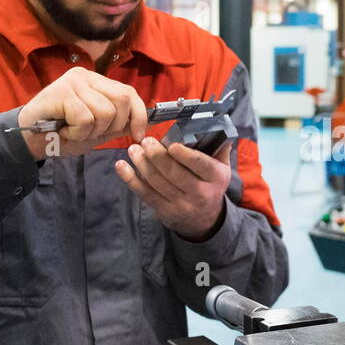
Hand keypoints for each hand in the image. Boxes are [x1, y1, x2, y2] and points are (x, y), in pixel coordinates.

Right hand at [17, 67, 147, 159]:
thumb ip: (118, 124)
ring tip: (73, 130)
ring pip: (105, 112)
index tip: (139, 135)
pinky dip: (77, 132)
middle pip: (121, 102)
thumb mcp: (97, 130)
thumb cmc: (61, 133)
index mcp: (97, 81)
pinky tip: (63, 130)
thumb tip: (147, 124)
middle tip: (90, 133)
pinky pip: (86, 119)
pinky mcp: (61, 92)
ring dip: (91, 132)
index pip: (129, 93)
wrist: (29, 140)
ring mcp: (73, 82)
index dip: (139, 116)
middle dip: (112, 126)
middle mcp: (86, 76)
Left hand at [115, 137, 232, 240]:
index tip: (172, 145)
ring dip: (142, 164)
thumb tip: (217, 125)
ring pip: (157, 182)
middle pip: (174, 173)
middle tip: (146, 141)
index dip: (186, 155)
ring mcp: (181, 204)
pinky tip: (121, 166)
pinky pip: (145, 193)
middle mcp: (200, 193)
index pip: (201, 165)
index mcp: (215, 178)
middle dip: (157, 155)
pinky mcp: (164, 211)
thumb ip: (219, 147)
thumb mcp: (222, 169)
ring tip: (133, 149)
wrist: (204, 220)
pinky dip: (130, 179)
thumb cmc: (210, 186)